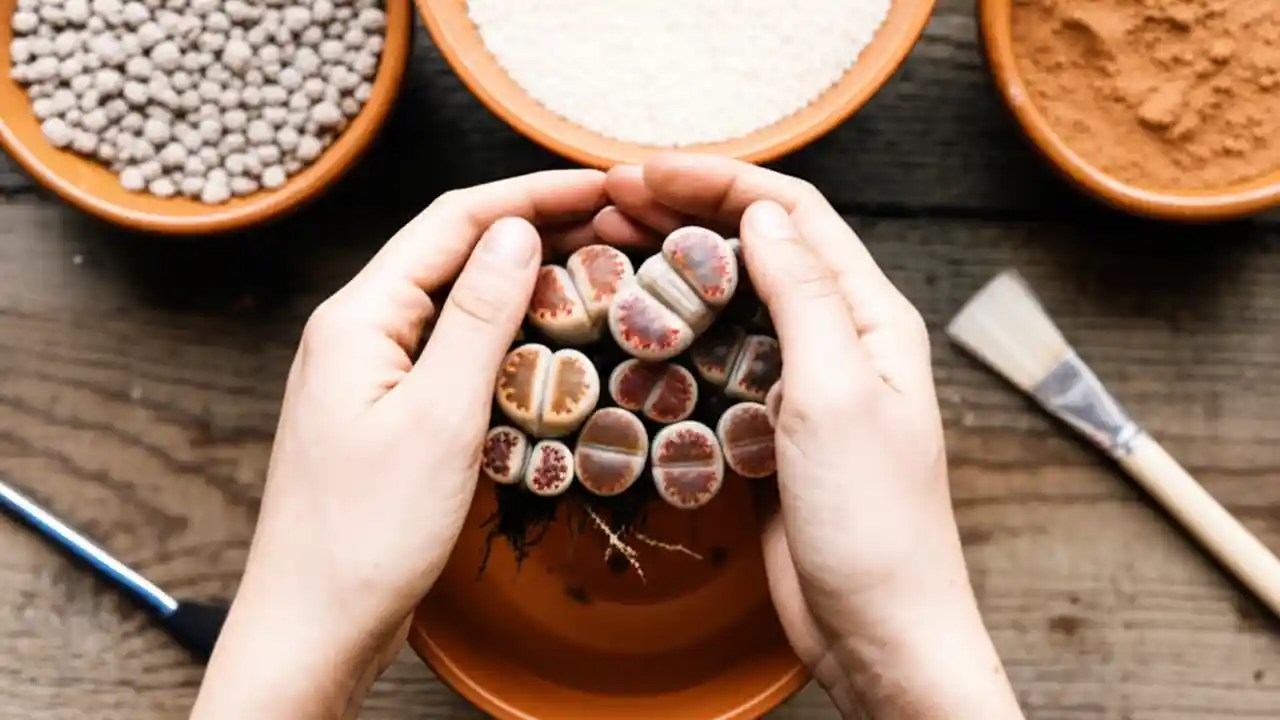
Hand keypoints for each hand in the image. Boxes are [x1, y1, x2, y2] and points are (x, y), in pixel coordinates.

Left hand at [192, 171, 612, 719]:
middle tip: (615, 225)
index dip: (531, 192)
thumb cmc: (367, 534)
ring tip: (596, 271)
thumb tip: (515, 230)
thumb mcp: (439, 417)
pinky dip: (505, 336)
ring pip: (455, 303)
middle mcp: (358, 332)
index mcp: (359, 317)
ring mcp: (370, 374)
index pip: (452, 220)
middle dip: (533, 228)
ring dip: (522, 281)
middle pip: (453, 252)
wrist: (313, 629)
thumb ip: (479, 318)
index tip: (602, 186)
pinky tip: (547, 344)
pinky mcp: (387, 414)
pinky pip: (452, 352)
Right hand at [597, 155, 1022, 718]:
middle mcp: (839, 339)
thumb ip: (805, 299)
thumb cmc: (875, 522)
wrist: (878, 629)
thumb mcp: (838, 395)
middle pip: (756, 249)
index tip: (644, 174)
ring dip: (672, 269)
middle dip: (684, 214)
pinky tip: (632, 329)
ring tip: (607, 249)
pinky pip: (717, 364)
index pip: (792, 216)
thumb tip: (765, 214)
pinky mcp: (768, 429)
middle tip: (607, 202)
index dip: (718, 181)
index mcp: (870, 317)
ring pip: (731, 303)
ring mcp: (801, 386)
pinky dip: (674, 335)